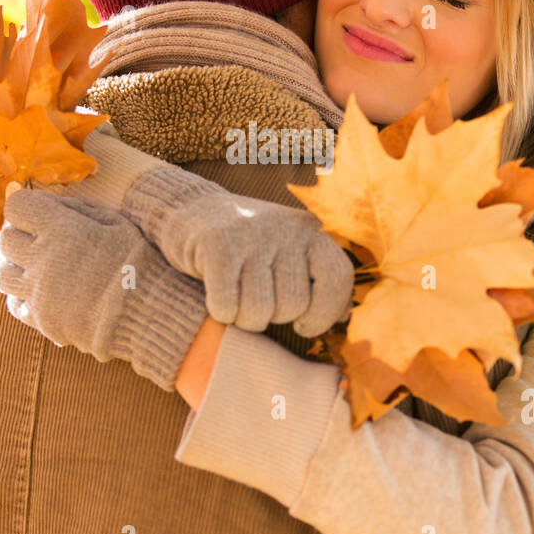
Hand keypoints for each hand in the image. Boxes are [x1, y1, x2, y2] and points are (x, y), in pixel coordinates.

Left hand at [0, 189, 208, 391]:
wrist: (151, 312)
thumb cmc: (138, 260)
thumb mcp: (115, 222)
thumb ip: (77, 209)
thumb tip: (49, 203)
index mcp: (62, 229)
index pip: (17, 208)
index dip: (25, 208)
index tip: (37, 213)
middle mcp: (43, 260)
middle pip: (5, 240)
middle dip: (17, 235)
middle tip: (35, 239)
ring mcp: (40, 293)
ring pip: (0, 275)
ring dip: (12, 265)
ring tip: (31, 265)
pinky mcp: (43, 320)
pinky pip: (15, 304)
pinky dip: (22, 295)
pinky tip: (42, 291)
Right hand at [122, 167, 353, 335]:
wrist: (189, 208)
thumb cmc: (245, 245)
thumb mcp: (287, 251)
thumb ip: (315, 279)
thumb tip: (344, 318)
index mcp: (310, 232)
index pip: (338, 277)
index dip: (324, 313)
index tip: (303, 325)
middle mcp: (285, 229)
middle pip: (293, 304)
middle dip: (273, 318)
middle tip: (257, 303)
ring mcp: (252, 234)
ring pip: (259, 310)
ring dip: (244, 319)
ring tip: (236, 301)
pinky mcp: (217, 245)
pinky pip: (228, 305)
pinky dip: (221, 312)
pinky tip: (217, 299)